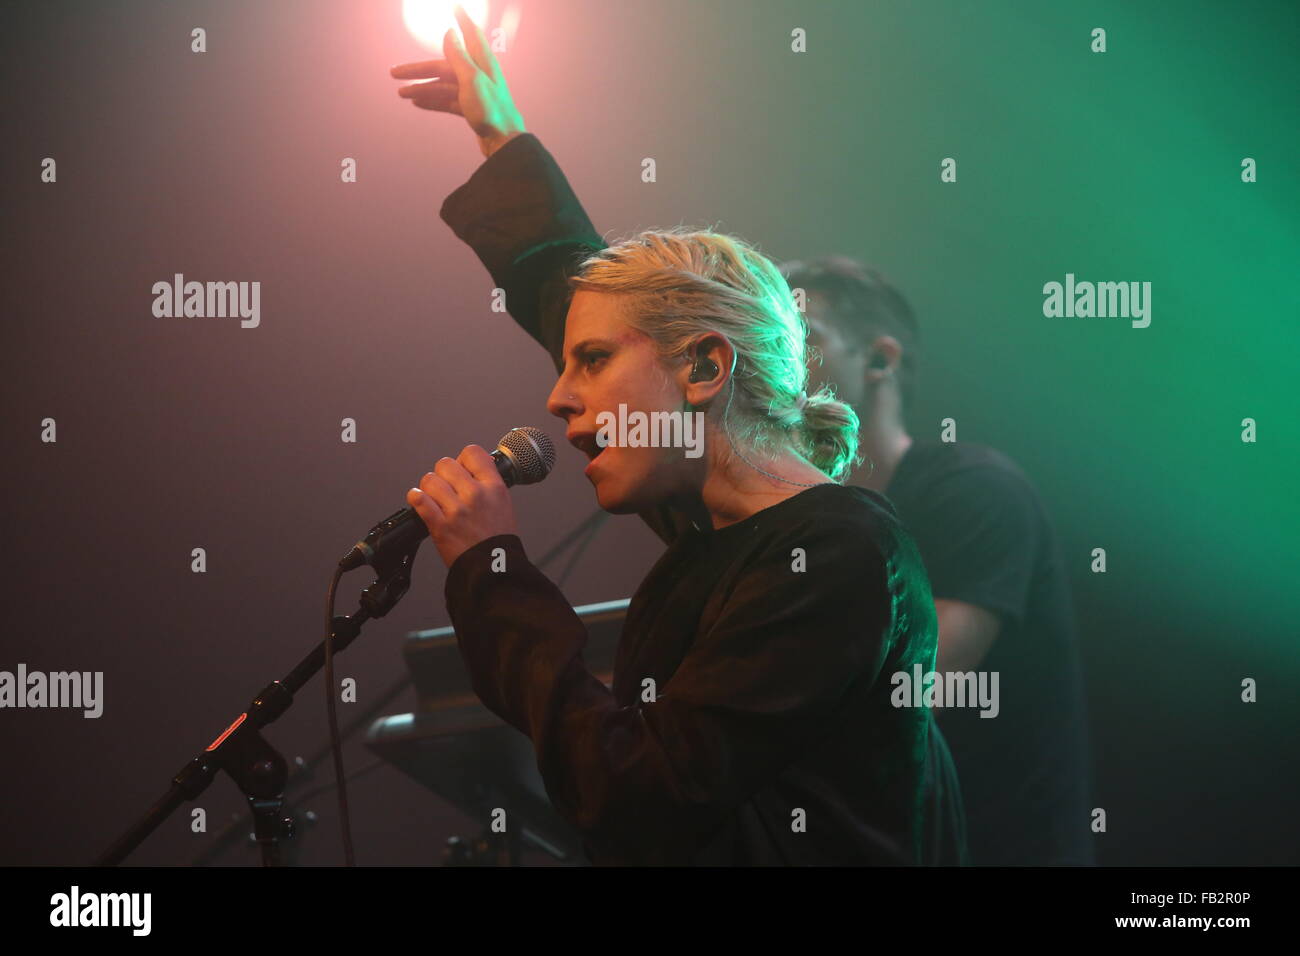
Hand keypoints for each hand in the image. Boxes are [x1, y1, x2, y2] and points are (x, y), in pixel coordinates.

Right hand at [390, 3, 526, 157]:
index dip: (462, 20)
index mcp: (481, 62)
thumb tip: (450, 32)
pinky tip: (418, 104)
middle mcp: (477, 74)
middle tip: (395, 72)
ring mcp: (473, 92)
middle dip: (418, 69)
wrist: (503, 142)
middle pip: (443, 67)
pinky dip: (433, 102)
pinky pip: (447, 101)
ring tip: (401, 93)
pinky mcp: (471, 108)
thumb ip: (459, 56)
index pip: (470, 34)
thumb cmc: (492, 110)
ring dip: (422, 89)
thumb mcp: (472, 79)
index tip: (455, 7)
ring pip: (442, 86)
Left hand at [406, 445, 518, 567]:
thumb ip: (488, 483)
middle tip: (446, 486)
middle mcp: (475, 495)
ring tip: (434, 497)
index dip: (463, 459)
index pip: (472, 453)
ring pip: (430, 480)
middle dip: (443, 474)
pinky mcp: (440, 526)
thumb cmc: (498, 539)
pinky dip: (415, 499)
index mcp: (494, 487)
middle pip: (446, 464)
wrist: (494, 568)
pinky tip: (419, 501)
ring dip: (429, 488)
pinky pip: (419, 500)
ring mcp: (457, 510)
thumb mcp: (503, 503)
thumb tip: (470, 468)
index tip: (461, 468)